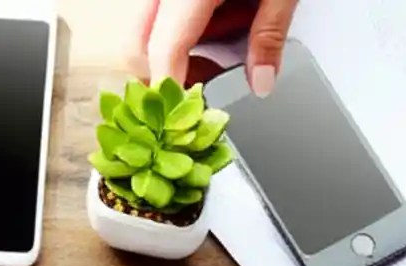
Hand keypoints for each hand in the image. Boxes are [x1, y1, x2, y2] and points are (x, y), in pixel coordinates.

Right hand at [126, 0, 298, 94]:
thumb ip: (269, 33)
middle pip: (136, 43)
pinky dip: (181, 22)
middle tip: (202, 87)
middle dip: (162, 73)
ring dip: (174, 48)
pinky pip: (159, 6)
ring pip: (145, 25)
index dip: (170, 88)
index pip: (164, 50)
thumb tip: (262, 80)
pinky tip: (219, 15)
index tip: (184, 114)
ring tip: (222, 43)